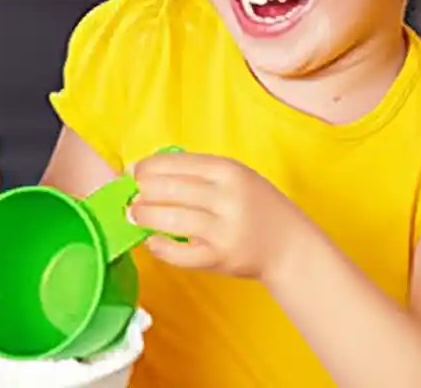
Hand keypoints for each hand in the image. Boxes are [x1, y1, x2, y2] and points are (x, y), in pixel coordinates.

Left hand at [128, 151, 313, 281]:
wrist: (290, 246)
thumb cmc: (254, 207)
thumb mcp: (233, 178)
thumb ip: (194, 173)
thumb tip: (139, 170)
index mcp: (228, 170)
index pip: (174, 162)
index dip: (146, 167)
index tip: (132, 173)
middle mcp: (227, 197)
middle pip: (168, 188)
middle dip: (141, 191)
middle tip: (130, 197)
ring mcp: (223, 229)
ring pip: (170, 218)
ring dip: (144, 216)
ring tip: (133, 215)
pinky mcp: (219, 257)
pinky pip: (178, 253)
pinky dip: (158, 246)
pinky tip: (151, 241)